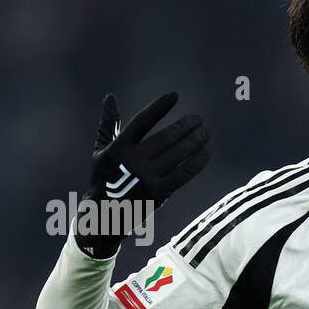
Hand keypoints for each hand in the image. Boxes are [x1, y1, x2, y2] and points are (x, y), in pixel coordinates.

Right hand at [79, 92, 210, 256]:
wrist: (106, 213)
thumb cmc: (105, 176)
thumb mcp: (102, 149)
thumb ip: (109, 123)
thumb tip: (110, 96)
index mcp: (119, 147)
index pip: (143, 121)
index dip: (159, 107)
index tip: (174, 95)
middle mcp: (134, 161)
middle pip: (166, 138)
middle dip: (185, 127)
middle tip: (199, 120)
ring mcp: (148, 177)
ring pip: (178, 155)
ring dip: (195, 142)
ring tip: (206, 132)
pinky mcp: (159, 192)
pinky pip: (183, 174)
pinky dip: (196, 163)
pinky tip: (206, 153)